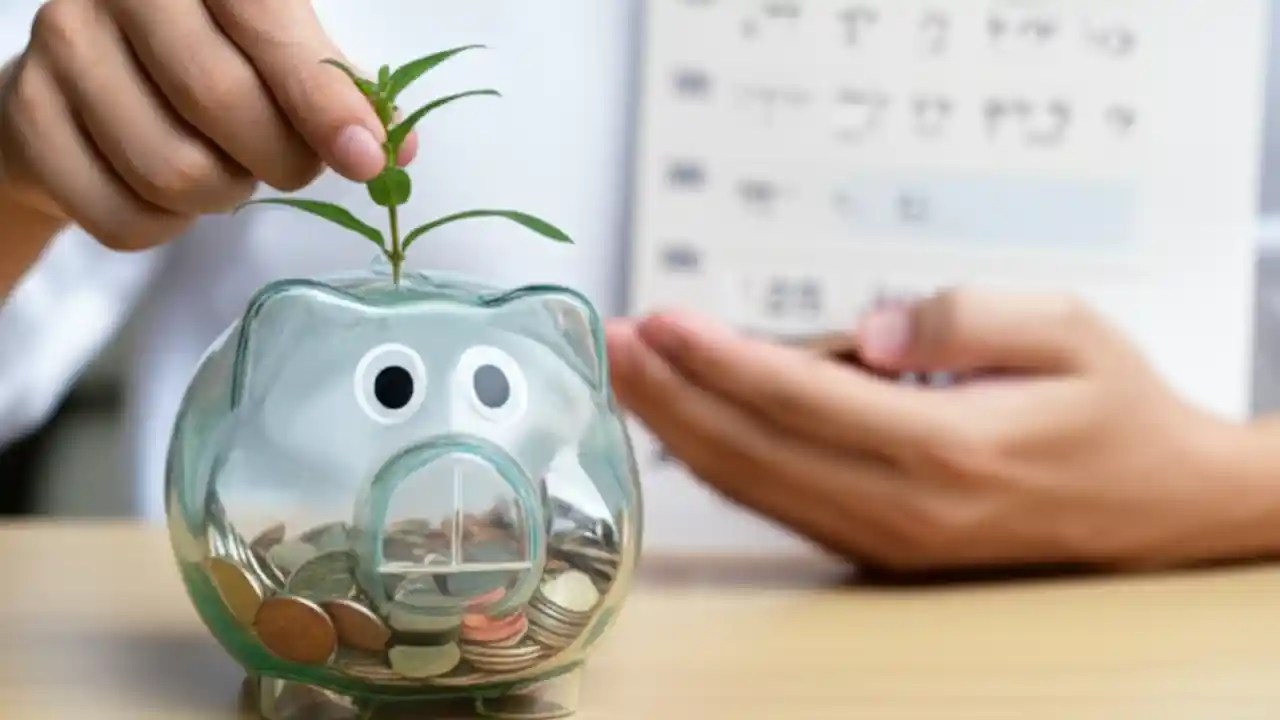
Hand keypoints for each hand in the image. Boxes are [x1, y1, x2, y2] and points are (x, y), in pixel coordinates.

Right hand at [0, 0, 414, 249]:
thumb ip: (332, 91)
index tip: (367, 157)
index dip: (321, 98)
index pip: (267, 25)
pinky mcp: (28, 117)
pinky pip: (123, 216)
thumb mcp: (270, 57)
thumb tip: (394, 150)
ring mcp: (63, 48)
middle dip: (279, 159)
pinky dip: (165, 227)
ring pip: (173, 169)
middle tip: (290, 167)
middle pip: (221, 101)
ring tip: (221, 170)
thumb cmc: (195, 67)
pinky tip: (166, 196)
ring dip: (221, 195)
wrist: (79, 99)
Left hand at [607, 290, 1278, 572]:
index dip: (716, 358)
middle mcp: (905, 508)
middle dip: (668, 394)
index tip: (659, 321)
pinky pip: (781, 507)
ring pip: (753, 489)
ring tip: (630, 376)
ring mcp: (887, 539)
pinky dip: (721, 466)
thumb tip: (873, 333)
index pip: (798, 399)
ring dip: (678, 431)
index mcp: (949, 449)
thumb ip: (965, 318)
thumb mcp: (1069, 328)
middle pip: (751, 451)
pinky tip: (684, 426)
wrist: (1163, 508)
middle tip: (613, 342)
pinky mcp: (881, 549)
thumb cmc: (1116, 412)